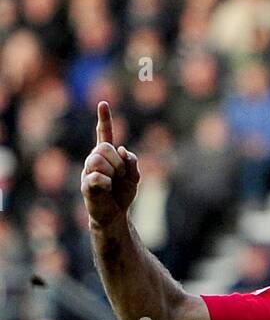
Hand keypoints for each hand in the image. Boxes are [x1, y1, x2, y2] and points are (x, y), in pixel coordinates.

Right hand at [81, 101, 139, 226]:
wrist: (115, 216)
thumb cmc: (122, 195)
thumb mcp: (134, 177)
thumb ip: (132, 162)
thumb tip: (122, 150)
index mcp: (106, 155)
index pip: (104, 134)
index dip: (104, 119)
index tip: (103, 103)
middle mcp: (94, 159)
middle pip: (104, 147)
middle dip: (118, 162)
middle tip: (120, 176)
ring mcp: (88, 171)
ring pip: (98, 160)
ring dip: (112, 172)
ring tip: (113, 183)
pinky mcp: (86, 185)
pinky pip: (97, 177)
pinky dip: (107, 184)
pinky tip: (107, 190)